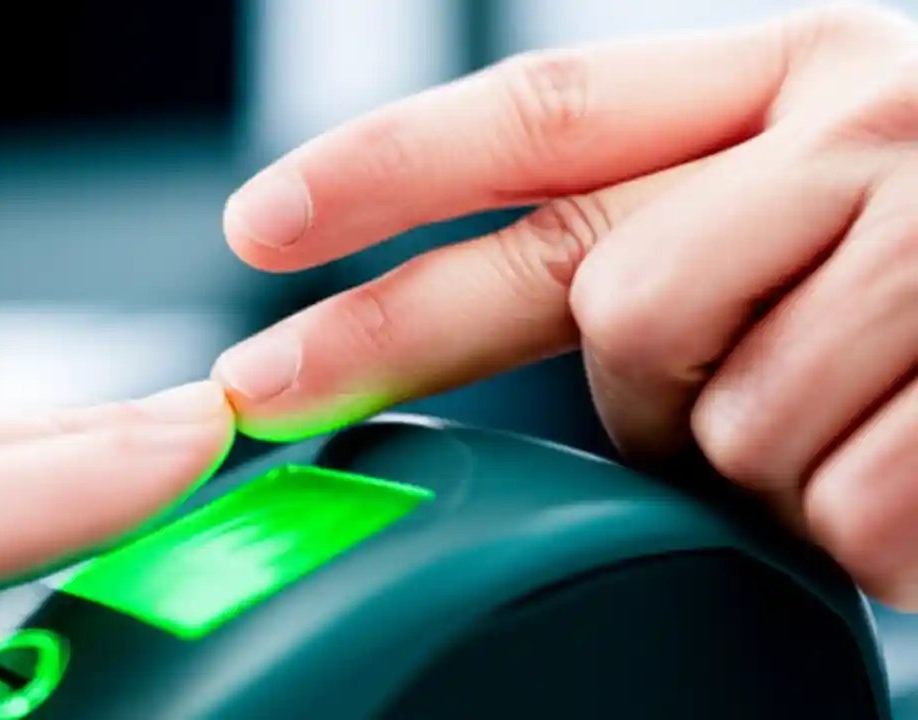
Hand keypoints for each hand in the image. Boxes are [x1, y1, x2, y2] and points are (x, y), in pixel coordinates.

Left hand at [213, 7, 916, 602]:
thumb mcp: (842, 171)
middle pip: (613, 301)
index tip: (256, 229)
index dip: (384, 173)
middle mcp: (862, 130)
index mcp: (797, 75)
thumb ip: (696, 220)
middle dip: (646, 397)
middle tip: (737, 409)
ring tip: (885, 423)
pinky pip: (846, 510)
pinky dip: (878, 534)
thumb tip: (570, 326)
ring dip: (781, 465)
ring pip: (725, 424)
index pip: (548, 117)